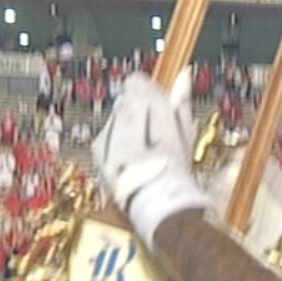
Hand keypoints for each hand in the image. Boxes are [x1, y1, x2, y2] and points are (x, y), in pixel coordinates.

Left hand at [92, 72, 212, 244]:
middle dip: (138, 111)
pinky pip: (107, 137)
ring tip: (146, 150)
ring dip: (127, 128)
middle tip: (156, 132)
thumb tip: (183, 76)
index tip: (160, 105)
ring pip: (115, 120)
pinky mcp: (97, 153)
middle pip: (124, 101)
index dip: (149, 93)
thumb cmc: (175, 167)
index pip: (136, 83)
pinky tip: (133, 159)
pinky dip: (118, 144)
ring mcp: (103, 135)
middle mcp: (115, 119)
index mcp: (138, 107)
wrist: (156, 205)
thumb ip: (179, 101)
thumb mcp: (183, 131)